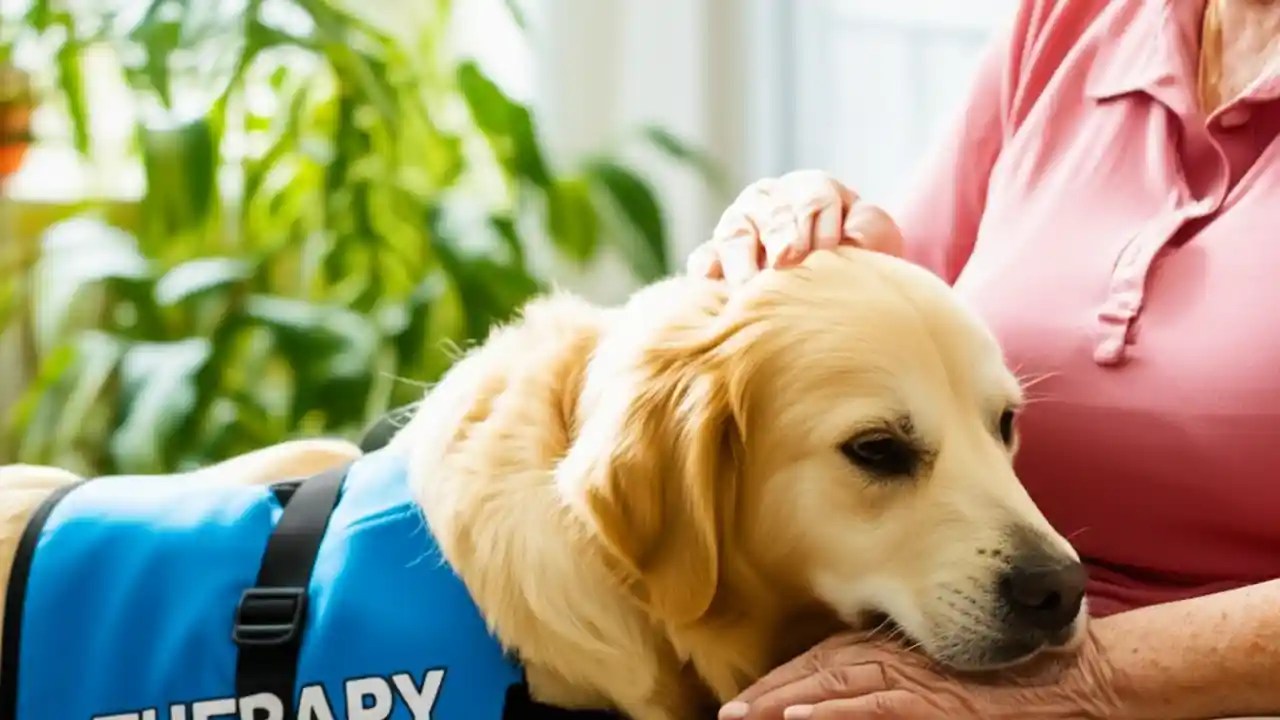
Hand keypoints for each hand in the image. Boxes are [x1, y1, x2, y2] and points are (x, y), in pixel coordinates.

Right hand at [688, 170, 903, 283]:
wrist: (835, 293)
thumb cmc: (856, 259)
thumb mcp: (875, 238)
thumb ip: (869, 228)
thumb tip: (850, 238)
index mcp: (809, 190)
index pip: (814, 199)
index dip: (825, 228)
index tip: (833, 254)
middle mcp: (768, 202)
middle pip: (771, 214)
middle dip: (782, 237)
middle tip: (789, 260)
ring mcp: (737, 229)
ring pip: (734, 234)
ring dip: (743, 260)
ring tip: (752, 287)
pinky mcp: (713, 259)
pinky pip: (704, 259)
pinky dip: (708, 270)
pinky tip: (714, 283)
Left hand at [717, 630, 1120, 719]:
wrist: (1085, 678)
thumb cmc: (1022, 685)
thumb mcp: (954, 684)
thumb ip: (912, 687)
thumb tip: (868, 706)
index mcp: (901, 652)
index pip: (827, 663)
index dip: (784, 681)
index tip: (746, 701)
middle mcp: (902, 658)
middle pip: (820, 671)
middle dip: (769, 695)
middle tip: (727, 713)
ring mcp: (920, 677)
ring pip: (837, 685)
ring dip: (786, 701)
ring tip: (743, 715)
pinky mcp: (942, 699)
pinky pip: (879, 705)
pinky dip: (837, 710)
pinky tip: (802, 716)